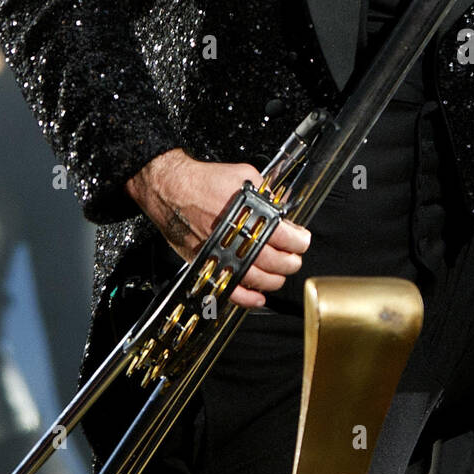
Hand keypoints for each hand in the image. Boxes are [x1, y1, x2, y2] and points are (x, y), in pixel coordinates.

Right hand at [126, 148, 310, 308]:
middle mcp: (234, 238)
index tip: (302, 240)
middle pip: (275, 261)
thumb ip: (267, 192)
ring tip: (280, 273)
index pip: (285, 236)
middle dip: (291, 261)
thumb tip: (283, 205)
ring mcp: (220, 254)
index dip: (299, 241)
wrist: (170, 189)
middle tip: (294, 258)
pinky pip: (229, 289)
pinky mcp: (206, 264)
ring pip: (257, 279)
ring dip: (274, 280)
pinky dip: (246, 298)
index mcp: (247, 216)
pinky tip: (258, 297)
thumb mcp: (244, 175)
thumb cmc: (203, 181)